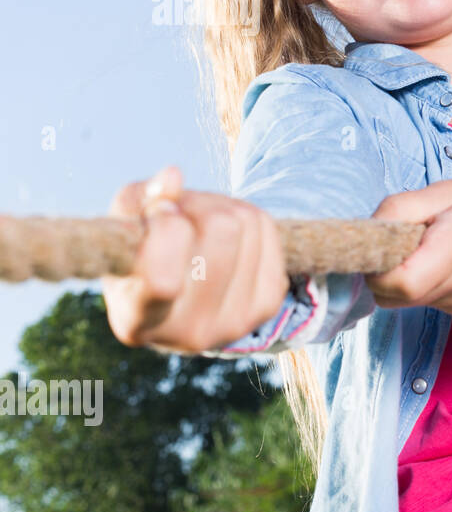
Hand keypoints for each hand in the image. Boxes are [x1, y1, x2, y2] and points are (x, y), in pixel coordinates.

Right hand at [102, 166, 289, 353]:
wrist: (185, 289)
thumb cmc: (142, 254)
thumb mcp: (122, 227)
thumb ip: (135, 200)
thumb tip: (172, 177)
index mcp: (137, 320)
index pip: (162, 282)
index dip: (165, 231)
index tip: (157, 214)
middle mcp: (190, 334)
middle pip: (221, 230)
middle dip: (195, 205)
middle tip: (178, 212)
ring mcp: (236, 322)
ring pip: (244, 223)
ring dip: (217, 206)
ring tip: (197, 223)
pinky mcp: (268, 303)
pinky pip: (266, 228)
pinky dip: (244, 215)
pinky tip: (225, 233)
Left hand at [366, 175, 451, 314]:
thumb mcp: (446, 189)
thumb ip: (401, 208)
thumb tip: (368, 234)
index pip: (400, 283)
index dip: (377, 269)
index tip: (380, 247)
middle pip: (396, 298)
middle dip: (384, 275)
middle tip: (398, 245)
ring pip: (408, 303)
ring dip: (404, 280)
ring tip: (427, 249)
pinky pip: (427, 302)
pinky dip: (423, 285)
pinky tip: (443, 262)